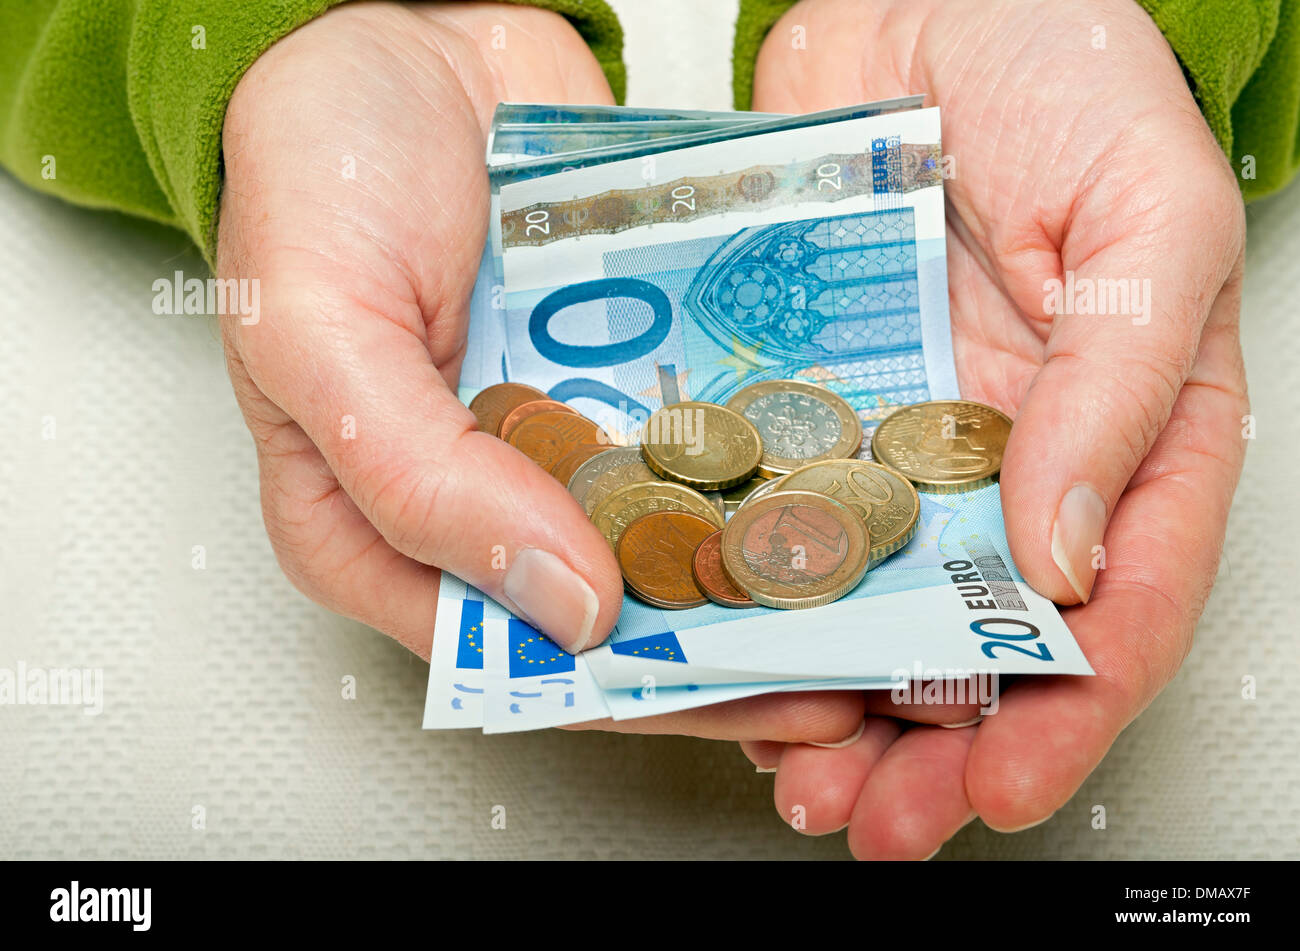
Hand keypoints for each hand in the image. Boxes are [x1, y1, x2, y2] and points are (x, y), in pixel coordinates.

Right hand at [217, 2, 865, 744]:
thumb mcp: (321, 336)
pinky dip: (762, 473)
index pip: (517, 659)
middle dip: (726, 649)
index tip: (751, 695)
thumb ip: (420, 484)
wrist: (406, 29)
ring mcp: (560, 441)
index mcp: (383, 533)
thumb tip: (560, 610)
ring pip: (670, 541)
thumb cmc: (319, 174)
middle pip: (613, 616)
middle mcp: (482, 503)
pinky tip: (841, 495)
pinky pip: (697, 442)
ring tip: (871, 597)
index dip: (635, 692)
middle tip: (847, 665)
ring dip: (760, 573)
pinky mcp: (618, 377)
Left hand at [746, 0, 1248, 856]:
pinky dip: (768, 598)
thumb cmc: (1064, 68)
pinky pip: (787, 519)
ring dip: (843, 702)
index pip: (1121, 603)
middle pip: (987, 639)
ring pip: (880, 605)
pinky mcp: (811, 401)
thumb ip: (1126, 387)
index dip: (1068, 710)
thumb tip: (1074, 554)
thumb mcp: (1147, 214)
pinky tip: (736, 653)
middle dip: (940, 744)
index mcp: (1128, 429)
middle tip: (877, 814)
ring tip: (798, 775)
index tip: (1005, 783)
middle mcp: (1011, 454)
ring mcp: (904, 437)